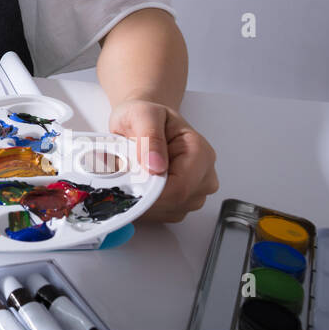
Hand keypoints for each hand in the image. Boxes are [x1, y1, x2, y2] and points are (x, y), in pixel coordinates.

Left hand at [108, 99, 217, 223]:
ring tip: (132, 177)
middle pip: (176, 202)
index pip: (181, 187)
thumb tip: (156, 164)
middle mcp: (203, 174)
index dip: (153, 193)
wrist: (143, 120)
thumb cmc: (144, 116)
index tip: (130, 187)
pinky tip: (137, 187)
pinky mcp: (183, 201)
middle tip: (125, 177)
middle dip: (146, 196)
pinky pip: (164, 214)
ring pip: (170, 211)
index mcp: (199, 152)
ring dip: (145, 202)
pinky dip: (147, 206)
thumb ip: (150, 137)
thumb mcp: (142, 114)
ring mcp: (195, 190)